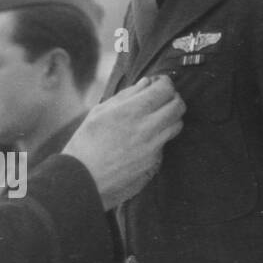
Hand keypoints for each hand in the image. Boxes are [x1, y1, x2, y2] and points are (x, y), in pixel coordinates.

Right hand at [63, 76, 184, 209]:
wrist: (83, 180)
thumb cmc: (86, 144)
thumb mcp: (99, 112)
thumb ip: (126, 95)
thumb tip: (146, 83)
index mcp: (132, 111)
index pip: (165, 89)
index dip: (165, 83)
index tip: (159, 84)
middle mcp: (148, 128)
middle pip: (178, 106)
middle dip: (173, 98)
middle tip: (162, 99)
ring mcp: (153, 148)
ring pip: (177, 125)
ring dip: (170, 118)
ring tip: (155, 118)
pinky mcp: (154, 163)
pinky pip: (165, 144)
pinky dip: (160, 137)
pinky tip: (144, 139)